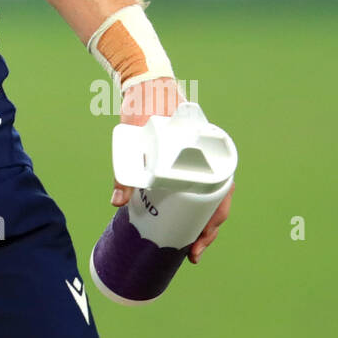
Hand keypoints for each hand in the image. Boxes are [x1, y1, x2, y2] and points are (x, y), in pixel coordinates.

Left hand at [110, 77, 231, 263]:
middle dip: (208, 231)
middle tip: (193, 254)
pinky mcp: (183, 163)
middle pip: (216, 201)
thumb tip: (116, 202)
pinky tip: (186, 226)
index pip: (221, 193)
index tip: (201, 241)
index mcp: (204, 152)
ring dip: (203, 223)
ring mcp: (196, 161)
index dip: (214, 221)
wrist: (144, 83)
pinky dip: (194, 209)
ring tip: (191, 249)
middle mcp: (206, 158)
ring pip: (208, 197)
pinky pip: (196, 188)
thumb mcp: (134, 136)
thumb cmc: (144, 107)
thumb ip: (125, 169)